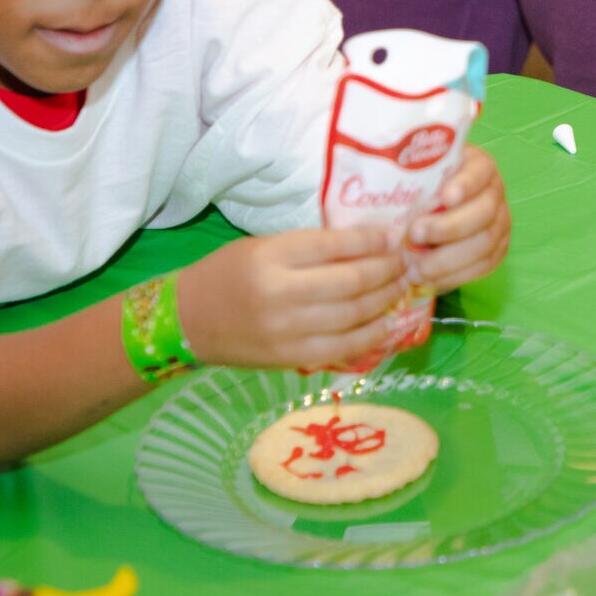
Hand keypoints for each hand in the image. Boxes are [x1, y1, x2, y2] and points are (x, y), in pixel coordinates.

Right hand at [177, 226, 407, 370]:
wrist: (188, 320)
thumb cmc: (229, 274)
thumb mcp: (264, 246)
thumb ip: (311, 247)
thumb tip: (369, 243)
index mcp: (272, 256)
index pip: (335, 246)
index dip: (372, 241)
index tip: (395, 237)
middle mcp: (281, 293)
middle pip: (351, 281)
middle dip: (387, 271)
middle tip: (407, 262)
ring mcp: (287, 330)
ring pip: (353, 315)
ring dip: (386, 301)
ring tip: (402, 287)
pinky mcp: (290, 358)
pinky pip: (342, 349)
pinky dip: (371, 336)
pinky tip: (388, 324)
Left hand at [408, 146, 510, 292]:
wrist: (430, 210)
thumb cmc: (419, 187)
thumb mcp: (416, 174)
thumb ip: (410, 179)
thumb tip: (386, 192)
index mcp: (479, 166)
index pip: (479, 172)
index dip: (466, 185)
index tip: (444, 197)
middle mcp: (494, 193)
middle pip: (484, 212)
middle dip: (449, 227)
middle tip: (414, 235)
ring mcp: (500, 223)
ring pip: (484, 244)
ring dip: (448, 259)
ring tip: (415, 267)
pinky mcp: (497, 250)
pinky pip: (483, 267)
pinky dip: (454, 276)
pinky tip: (428, 280)